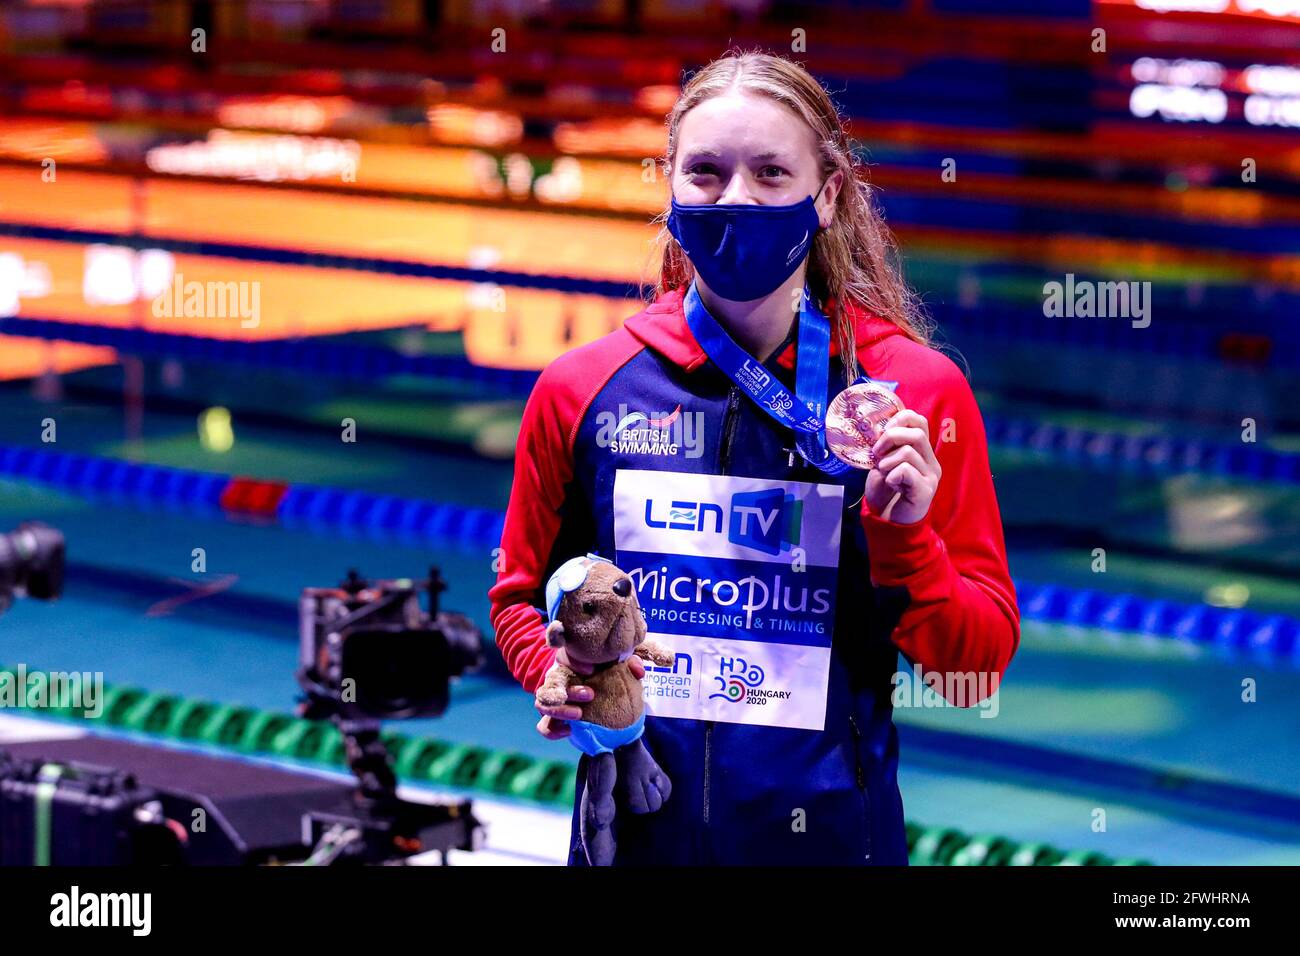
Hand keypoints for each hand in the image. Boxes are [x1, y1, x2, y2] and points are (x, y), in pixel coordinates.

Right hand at [534, 649, 645, 740]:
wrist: (598, 692)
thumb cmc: (608, 672)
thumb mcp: (620, 664)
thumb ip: (632, 663)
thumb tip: (639, 671)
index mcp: (571, 661)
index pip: (563, 656)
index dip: (573, 662)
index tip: (591, 670)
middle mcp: (558, 679)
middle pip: (551, 681)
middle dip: (569, 690)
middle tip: (590, 694)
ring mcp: (553, 699)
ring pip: (542, 704)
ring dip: (560, 710)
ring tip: (579, 714)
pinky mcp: (553, 719)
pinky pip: (544, 726)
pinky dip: (553, 730)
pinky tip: (570, 730)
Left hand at [863, 409, 940, 524]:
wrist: (888, 521)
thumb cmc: (885, 491)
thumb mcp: (882, 462)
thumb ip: (885, 446)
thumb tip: (876, 428)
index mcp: (922, 451)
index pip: (920, 421)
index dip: (900, 419)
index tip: (882, 431)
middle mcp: (931, 461)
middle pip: (916, 433)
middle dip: (889, 438)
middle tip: (876, 453)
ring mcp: (930, 476)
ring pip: (908, 452)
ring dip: (887, 461)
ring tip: (883, 473)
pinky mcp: (925, 490)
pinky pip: (905, 470)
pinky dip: (891, 475)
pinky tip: (891, 484)